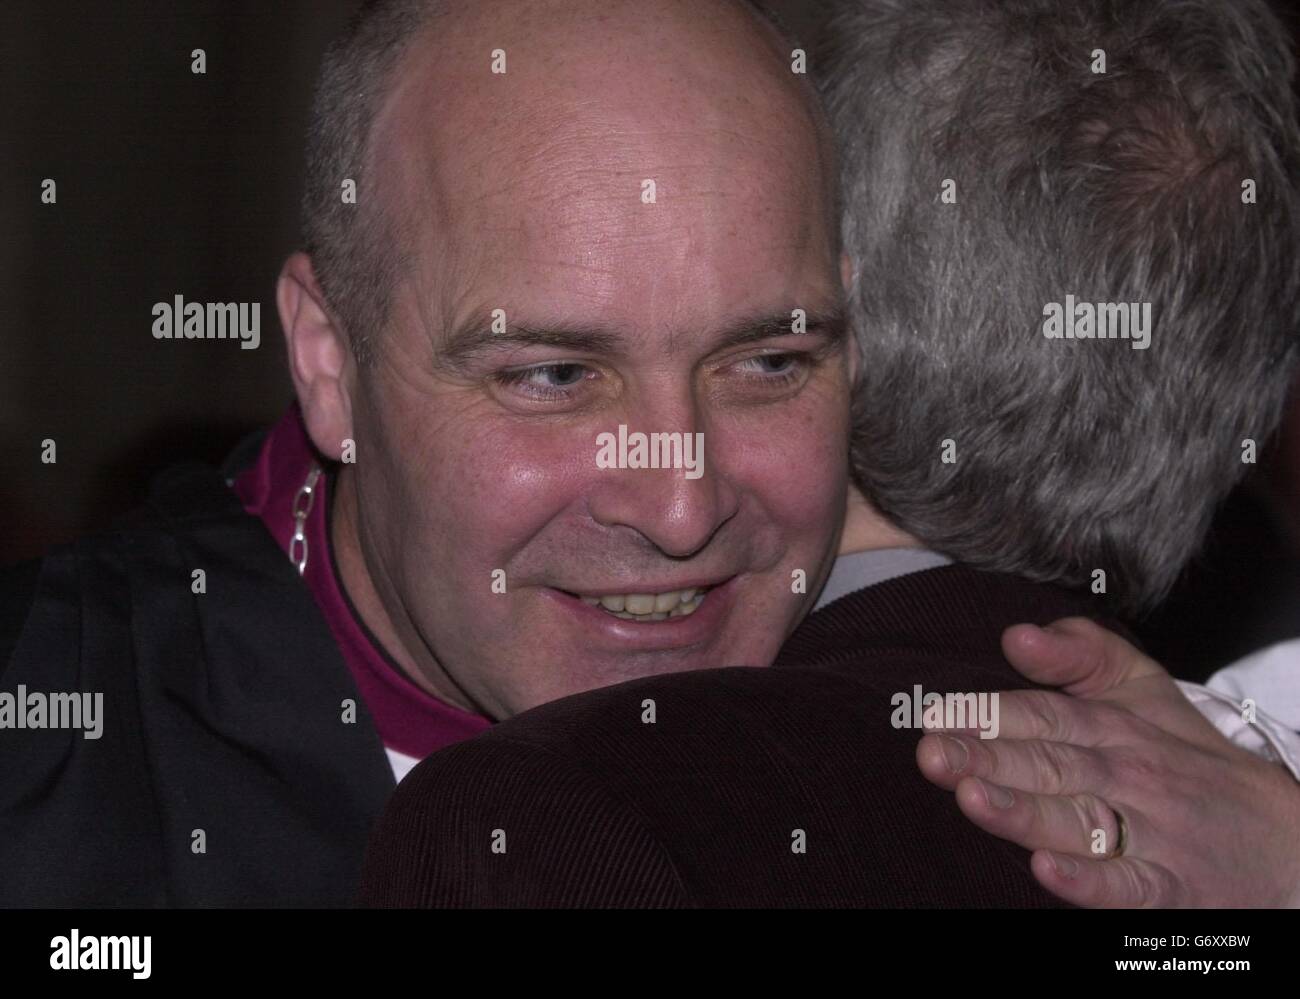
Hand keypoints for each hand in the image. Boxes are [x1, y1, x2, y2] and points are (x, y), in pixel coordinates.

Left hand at [915, 617, 1299, 906]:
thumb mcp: (1145, 693)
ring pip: (1078, 819)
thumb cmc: (1194, 763)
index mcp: (1115, 728)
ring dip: (1023, 810)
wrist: (1288, 840)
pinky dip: (1089, 879)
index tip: (935, 713)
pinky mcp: (1172, 888)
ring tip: (970, 797)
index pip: (1045, 715)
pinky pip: (1127, 884)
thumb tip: (1017, 634)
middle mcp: (1129, 776)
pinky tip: (1045, 869)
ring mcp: (1152, 833)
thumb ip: (1082, 654)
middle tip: (931, 752)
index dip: (989, 714)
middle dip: (988, 757)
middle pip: (1051, 763)